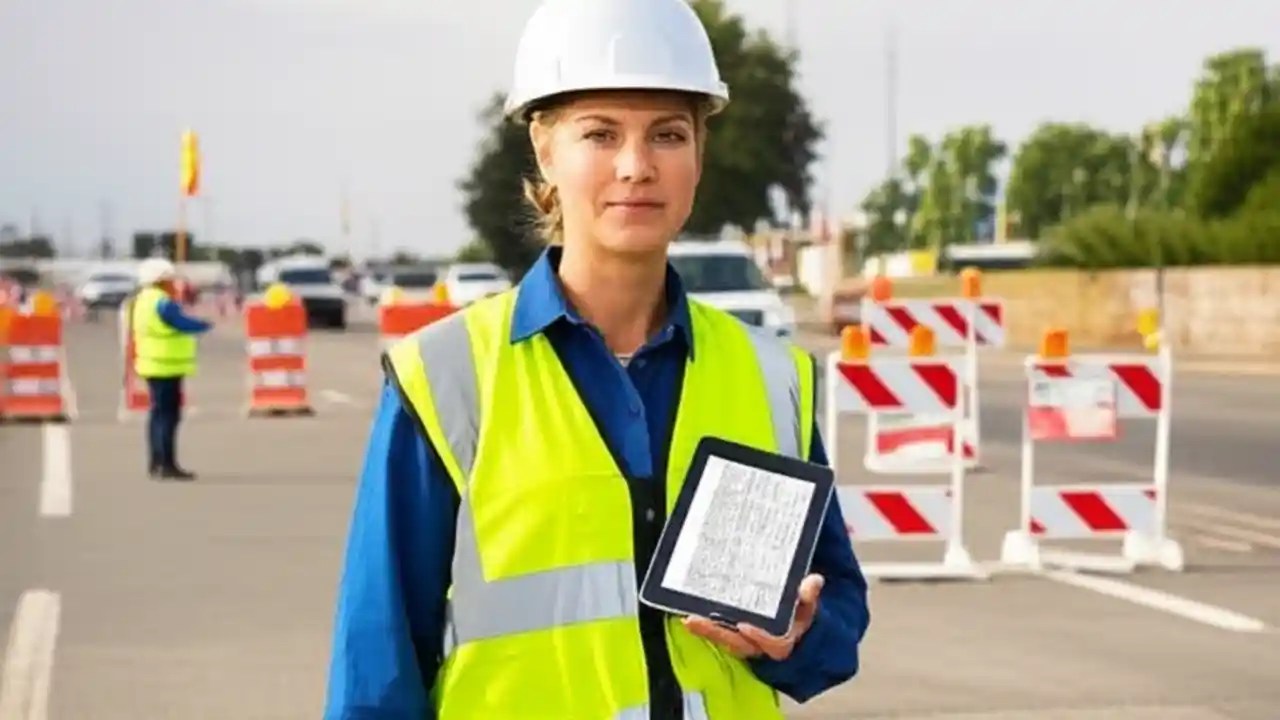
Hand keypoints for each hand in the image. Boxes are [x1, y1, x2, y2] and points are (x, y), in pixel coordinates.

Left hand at [682, 574, 823, 660]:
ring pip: (724, 639)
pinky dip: (705, 628)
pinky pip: (719, 634)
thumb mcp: (808, 607)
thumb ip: (809, 596)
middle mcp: (760, 645)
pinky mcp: (734, 637)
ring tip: (689, 619)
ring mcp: (745, 642)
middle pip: (737, 642)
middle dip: (716, 632)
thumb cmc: (799, 616)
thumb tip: (814, 581)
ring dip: (706, 630)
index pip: (772, 642)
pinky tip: (689, 618)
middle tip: (695, 620)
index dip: (759, 635)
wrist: (792, 627)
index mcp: (782, 640)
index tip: (745, 625)